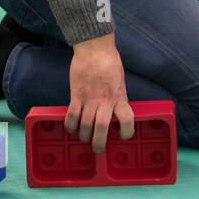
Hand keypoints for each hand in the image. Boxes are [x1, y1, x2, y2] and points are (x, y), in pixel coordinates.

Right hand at [66, 33, 133, 152]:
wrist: (95, 49)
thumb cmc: (110, 63)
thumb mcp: (120, 81)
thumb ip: (117, 96)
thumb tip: (115, 110)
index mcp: (120, 97)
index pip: (128, 119)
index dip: (127, 131)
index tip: (124, 137)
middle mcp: (105, 101)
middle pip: (102, 128)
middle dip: (99, 142)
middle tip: (97, 149)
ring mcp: (90, 99)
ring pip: (85, 125)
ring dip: (83, 136)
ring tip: (83, 138)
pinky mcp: (76, 95)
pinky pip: (71, 115)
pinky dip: (70, 125)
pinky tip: (70, 129)